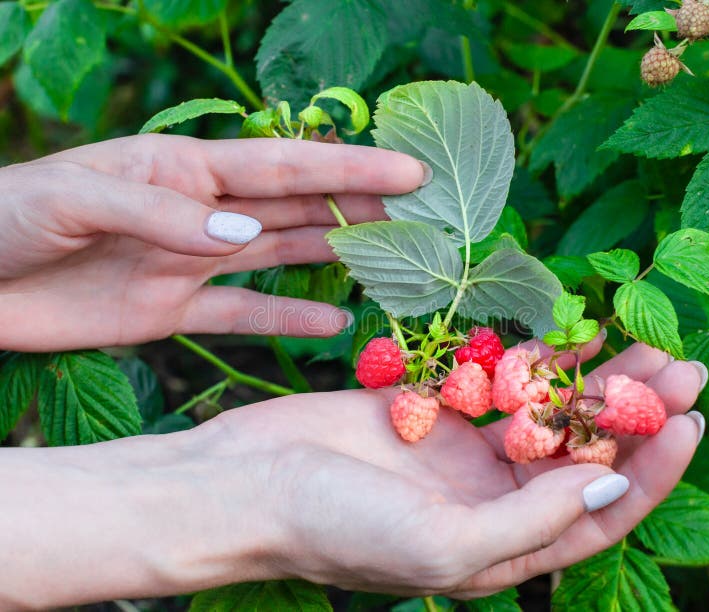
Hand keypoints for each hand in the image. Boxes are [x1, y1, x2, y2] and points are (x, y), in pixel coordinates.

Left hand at [0, 135, 425, 350]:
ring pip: (282, 255)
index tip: (409, 171)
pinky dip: (289, 315)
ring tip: (392, 263)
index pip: (283, 166)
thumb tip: (243, 236)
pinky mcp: (174, 311)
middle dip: (359, 208)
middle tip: (421, 218)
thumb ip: (163, 217)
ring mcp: (192, 262)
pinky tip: (333, 322)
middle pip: (296, 208)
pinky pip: (245, 313)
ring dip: (336, 256)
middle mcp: (201, 212)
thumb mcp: (78, 200)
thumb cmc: (9, 221)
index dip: (348, 167)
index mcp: (183, 170)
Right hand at [200, 340, 706, 597]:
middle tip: (682, 363)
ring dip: (594, 381)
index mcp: (500, 549)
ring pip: (547, 414)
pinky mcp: (432, 409)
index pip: (598, 514)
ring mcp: (461, 452)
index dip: (651, 472)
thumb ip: (532, 522)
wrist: (245, 483)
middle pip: (582, 457)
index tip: (688, 421)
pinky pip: (498, 381)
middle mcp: (490, 502)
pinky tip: (571, 332)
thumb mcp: (443, 544)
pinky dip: (534, 359)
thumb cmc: (333, 528)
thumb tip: (615, 493)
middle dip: (635, 414)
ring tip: (644, 340)